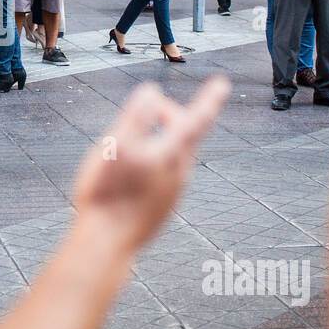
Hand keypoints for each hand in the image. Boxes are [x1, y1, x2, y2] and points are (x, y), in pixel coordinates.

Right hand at [73, 79, 229, 254]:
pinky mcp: (162, 209)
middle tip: (146, 109)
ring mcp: (173, 194)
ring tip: (130, 142)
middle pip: (183, 136)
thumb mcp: (116, 143)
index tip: (222, 84)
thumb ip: (136, 114)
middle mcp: (179, 174)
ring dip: (159, 141)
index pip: (197, 117)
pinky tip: (130, 175)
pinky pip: (164, 177)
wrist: (105, 244)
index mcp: (172, 153)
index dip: (209, 98)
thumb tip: (152, 92)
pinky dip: (152, 164)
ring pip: (173, 157)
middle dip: (169, 117)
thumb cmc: (107, 193)